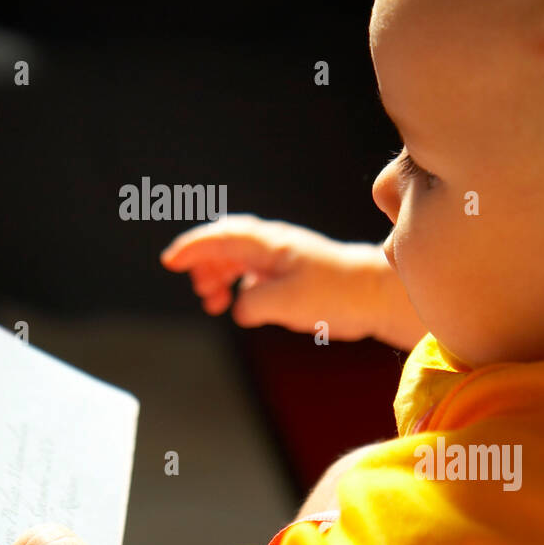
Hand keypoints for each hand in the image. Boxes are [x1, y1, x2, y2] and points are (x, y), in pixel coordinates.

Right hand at [161, 214, 425, 347]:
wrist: (373, 294)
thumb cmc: (335, 293)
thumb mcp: (286, 303)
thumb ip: (251, 303)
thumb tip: (238, 306)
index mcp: (269, 245)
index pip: (219, 238)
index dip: (191, 248)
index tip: (170, 262)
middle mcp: (272, 246)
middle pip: (224, 243)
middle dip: (202, 261)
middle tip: (198, 289)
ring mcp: (280, 258)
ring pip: (235, 257)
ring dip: (217, 275)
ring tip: (212, 301)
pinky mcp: (288, 273)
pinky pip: (250, 272)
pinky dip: (234, 284)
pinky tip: (234, 303)